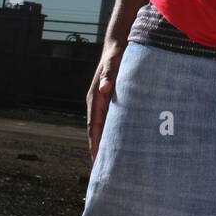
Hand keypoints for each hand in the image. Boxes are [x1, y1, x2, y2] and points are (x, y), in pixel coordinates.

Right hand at [86, 40, 126, 164]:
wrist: (118, 44)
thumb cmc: (116, 54)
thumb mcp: (114, 63)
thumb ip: (109, 75)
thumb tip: (104, 88)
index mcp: (95, 98)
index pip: (94, 126)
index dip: (95, 144)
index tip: (96, 162)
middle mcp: (97, 102)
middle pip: (97, 132)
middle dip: (99, 151)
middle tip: (104, 172)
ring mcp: (103, 102)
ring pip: (104, 128)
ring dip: (106, 144)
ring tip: (112, 164)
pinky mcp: (111, 100)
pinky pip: (111, 121)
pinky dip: (114, 133)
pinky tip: (121, 143)